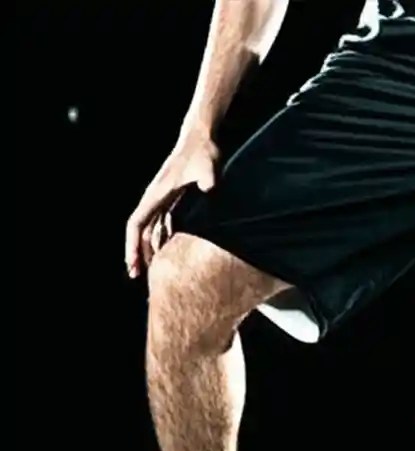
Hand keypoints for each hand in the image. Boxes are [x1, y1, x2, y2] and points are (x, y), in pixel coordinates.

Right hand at [125, 133, 219, 277]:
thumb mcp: (207, 166)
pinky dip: (162, 238)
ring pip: (151, 229)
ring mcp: (164, 198)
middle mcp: (155, 198)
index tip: (132, 264)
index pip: (137, 224)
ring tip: (151, 270)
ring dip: (149, 248)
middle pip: (141, 231)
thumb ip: (207, 178)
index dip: (132, 245)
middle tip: (137, 275)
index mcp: (157, 194)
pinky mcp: (174, 198)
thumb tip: (209, 188)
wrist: (202, 138)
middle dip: (137, 253)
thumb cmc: (203, 152)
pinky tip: (168, 252)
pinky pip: (163, 223)